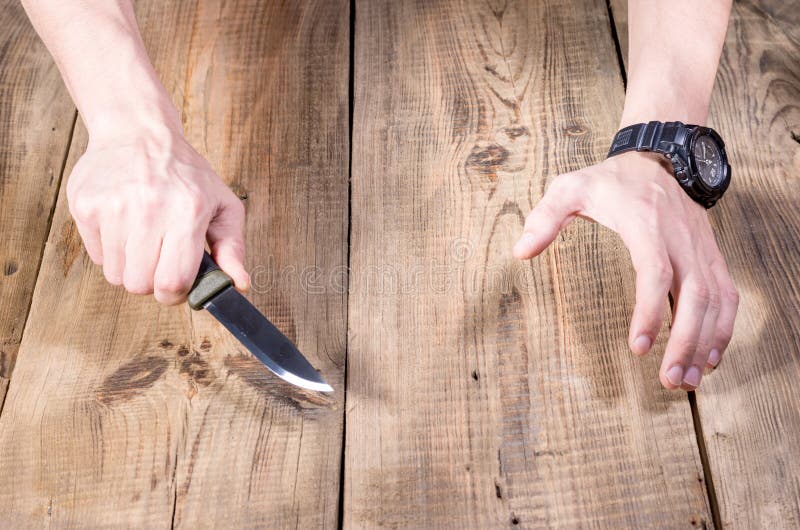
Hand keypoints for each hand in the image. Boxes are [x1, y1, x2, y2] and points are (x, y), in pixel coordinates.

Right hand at [66, 122, 249, 304]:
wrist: (138, 132)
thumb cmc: (186, 173)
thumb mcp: (223, 205)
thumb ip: (233, 248)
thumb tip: (239, 284)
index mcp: (187, 212)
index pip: (172, 282)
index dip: (175, 295)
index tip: (177, 287)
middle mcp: (149, 209)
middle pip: (140, 285)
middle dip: (152, 283)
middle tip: (160, 260)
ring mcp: (112, 207)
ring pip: (116, 276)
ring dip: (131, 268)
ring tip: (143, 240)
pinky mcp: (85, 206)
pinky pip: (96, 257)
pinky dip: (111, 252)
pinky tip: (123, 227)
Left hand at [513, 151, 738, 389]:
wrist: (660, 156)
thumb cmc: (611, 179)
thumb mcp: (570, 187)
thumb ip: (544, 218)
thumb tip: (520, 251)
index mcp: (645, 223)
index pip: (654, 271)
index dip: (649, 311)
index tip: (639, 349)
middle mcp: (680, 238)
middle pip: (695, 294)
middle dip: (686, 341)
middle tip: (670, 380)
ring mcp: (701, 247)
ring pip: (716, 300)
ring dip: (706, 342)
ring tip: (688, 380)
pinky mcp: (711, 254)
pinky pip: (727, 294)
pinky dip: (724, 327)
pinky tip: (710, 356)